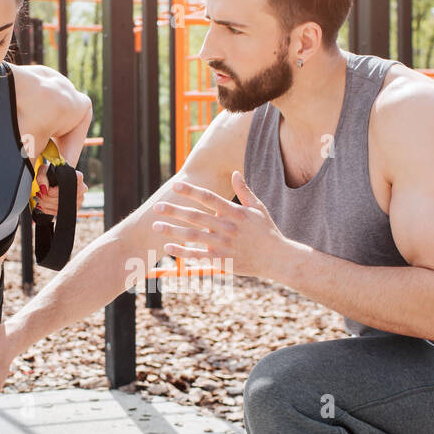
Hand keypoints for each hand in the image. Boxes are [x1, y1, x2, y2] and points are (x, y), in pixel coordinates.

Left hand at [33, 161, 86, 215]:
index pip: (67, 187)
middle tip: (39, 194)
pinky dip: (48, 210)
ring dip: (46, 204)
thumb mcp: (45, 170)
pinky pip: (59, 212)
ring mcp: (79, 200)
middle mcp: (81, 189)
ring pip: (60, 207)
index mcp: (78, 177)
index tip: (47, 190)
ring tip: (39, 198)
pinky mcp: (73, 208)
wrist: (57, 177)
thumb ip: (42, 177)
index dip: (54, 191)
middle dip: (47, 198)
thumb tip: (44, 189)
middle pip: (63, 198)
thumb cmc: (52, 172)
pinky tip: (43, 204)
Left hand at [150, 171, 286, 278]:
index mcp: (235, 212)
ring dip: (172, 231)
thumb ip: (244, 190)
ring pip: (193, 236)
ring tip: (155, 226)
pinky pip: (198, 256)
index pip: (209, 198)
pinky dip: (182, 252)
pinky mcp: (222, 260)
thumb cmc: (267, 231)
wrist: (277, 258)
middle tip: (156, 206)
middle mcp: (227, 227)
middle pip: (195, 216)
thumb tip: (235, 173)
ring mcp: (223, 245)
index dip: (191, 191)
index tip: (175, 185)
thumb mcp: (258, 208)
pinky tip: (168, 247)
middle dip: (174, 210)